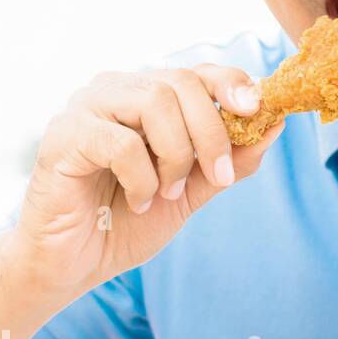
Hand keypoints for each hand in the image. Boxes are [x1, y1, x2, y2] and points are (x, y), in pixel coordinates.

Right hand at [7, 66, 284, 294]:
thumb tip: (274, 125)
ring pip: (153, 102)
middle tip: (217, 180)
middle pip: (180, 83)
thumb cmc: (122, 226)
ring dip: (175, 155)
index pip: (196, 72)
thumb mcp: (188, 194)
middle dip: (211, 134)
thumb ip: (227, 162)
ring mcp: (84, 110)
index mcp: (143, 98)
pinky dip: (142, 177)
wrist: (70, 266)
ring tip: (167, 194)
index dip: (232, 85)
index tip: (257, 112)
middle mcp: (113, 92)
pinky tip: (138, 202)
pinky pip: (121, 142)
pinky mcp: (63, 137)